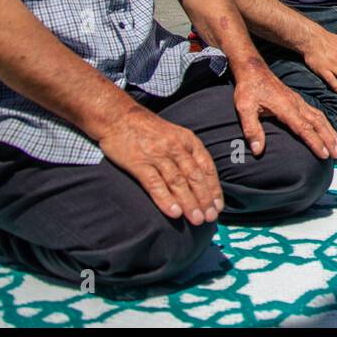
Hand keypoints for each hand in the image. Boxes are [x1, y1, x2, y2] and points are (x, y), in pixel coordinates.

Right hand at [98, 104, 222, 224]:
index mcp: (188, 141)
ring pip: (178, 182)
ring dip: (189, 202)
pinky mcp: (138, 163)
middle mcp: (176, 148)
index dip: (213, 188)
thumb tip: (200, 182)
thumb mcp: (175, 135)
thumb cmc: (148, 130)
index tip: (218, 206)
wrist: (118, 117)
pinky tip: (174, 212)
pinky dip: (165, 199)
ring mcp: (157, 155)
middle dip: (204, 199)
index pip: (206, 167)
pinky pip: (155, 183)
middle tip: (209, 217)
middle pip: (194, 177)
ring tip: (196, 219)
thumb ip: (187, 155)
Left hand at [232, 62, 336, 159]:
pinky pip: (316, 113)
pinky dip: (325, 123)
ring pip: (319, 117)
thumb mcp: (244, 109)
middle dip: (328, 139)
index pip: (304, 128)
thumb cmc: (248, 89)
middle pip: (317, 124)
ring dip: (330, 131)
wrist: (253, 70)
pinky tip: (328, 130)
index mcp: (285, 108)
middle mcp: (296, 104)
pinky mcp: (298, 100)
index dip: (315, 142)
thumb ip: (252, 130)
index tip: (324, 154)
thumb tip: (257, 151)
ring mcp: (299, 102)